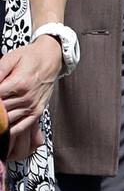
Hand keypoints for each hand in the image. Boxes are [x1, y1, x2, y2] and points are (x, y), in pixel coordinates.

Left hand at [0, 36, 60, 157]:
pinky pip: (23, 126)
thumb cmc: (30, 57)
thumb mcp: (11, 59)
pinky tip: (4, 133)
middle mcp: (26, 98)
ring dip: (0, 123)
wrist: (51, 58)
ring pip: (9, 120)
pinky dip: (11, 131)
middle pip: (0, 111)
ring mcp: (32, 106)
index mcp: (18, 84)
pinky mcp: (37, 111)